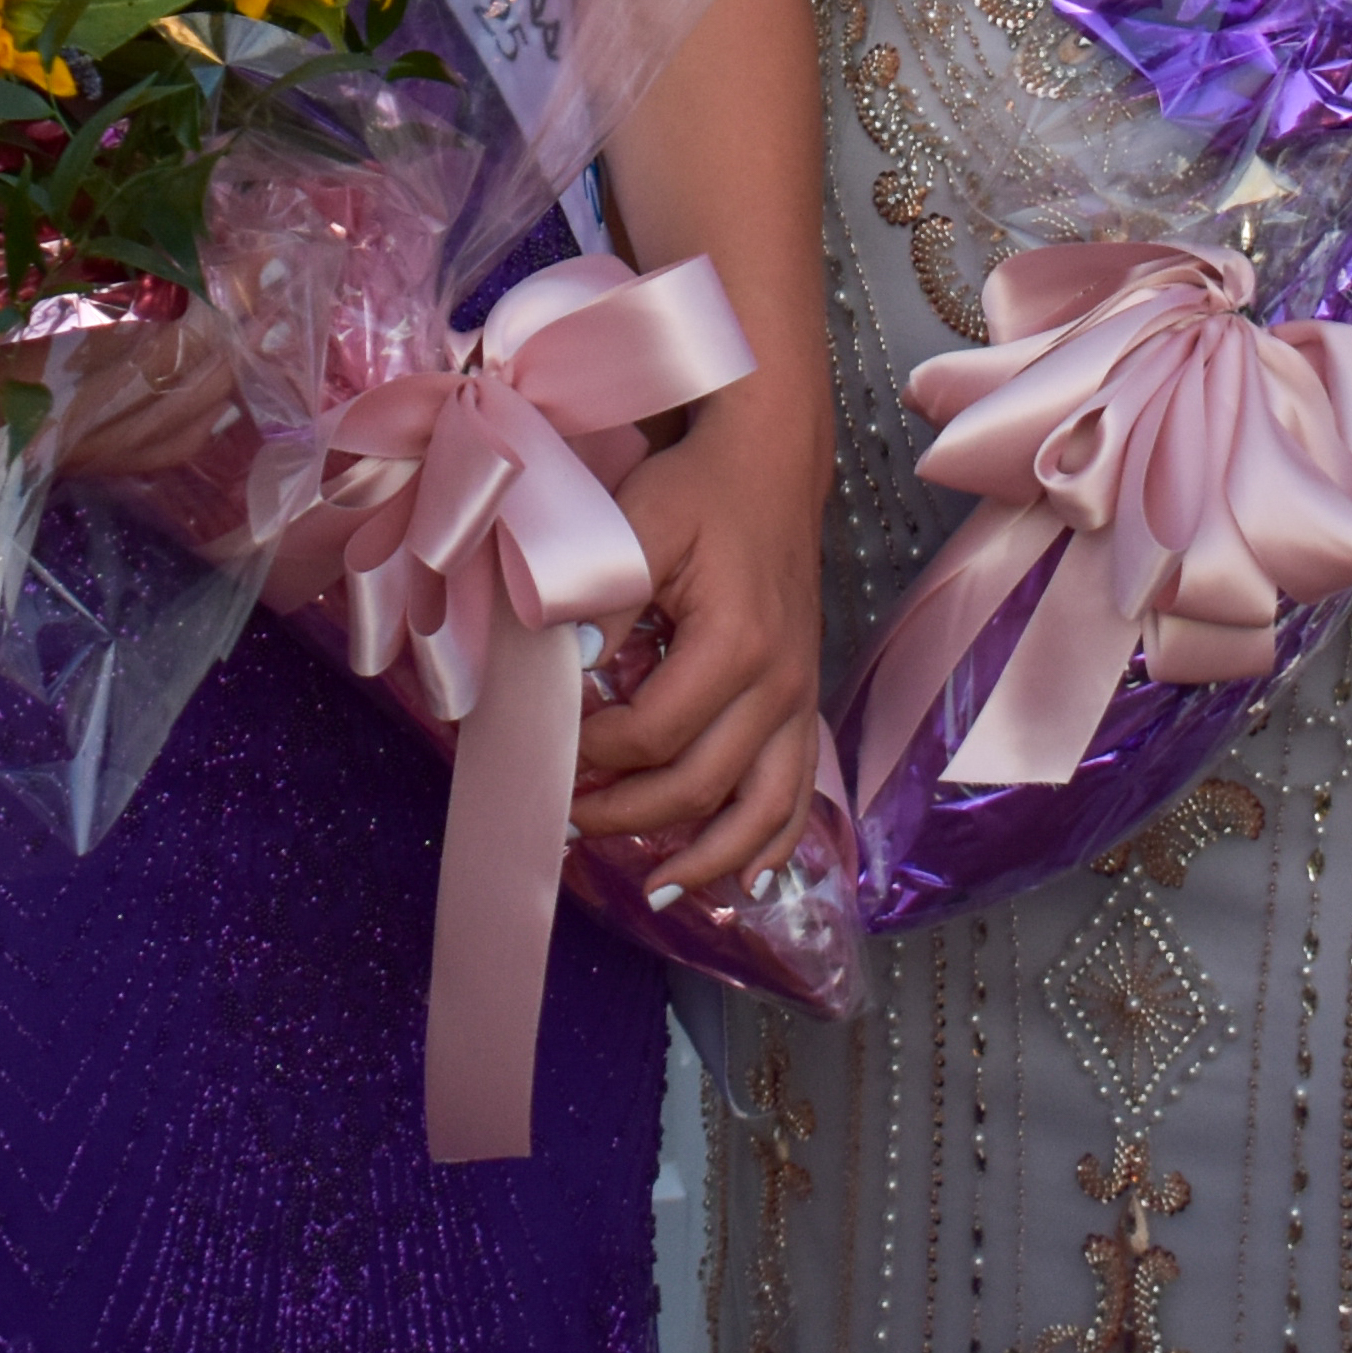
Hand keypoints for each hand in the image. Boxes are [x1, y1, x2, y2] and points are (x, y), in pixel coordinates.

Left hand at [569, 393, 828, 899]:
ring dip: (710, 859)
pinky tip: (744, 882)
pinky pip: (800, 791)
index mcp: (736, 643)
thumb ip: (600, 601)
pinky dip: (773, 843)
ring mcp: (800, 697)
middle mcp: (779, 683)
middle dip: (628, 815)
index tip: (546, 746)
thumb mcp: (638, 526)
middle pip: (700, 785)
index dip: (593, 752)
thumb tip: (567, 677)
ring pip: (766, 810)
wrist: (770, 462)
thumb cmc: (697, 489)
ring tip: (657, 889)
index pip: (652, 733)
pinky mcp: (805, 701)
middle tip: (567, 822)